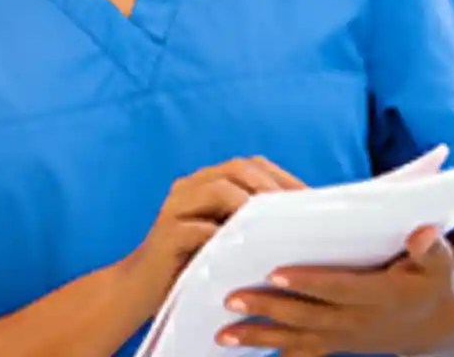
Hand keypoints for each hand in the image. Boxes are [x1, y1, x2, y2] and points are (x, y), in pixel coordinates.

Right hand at [126, 158, 305, 311]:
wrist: (142, 289)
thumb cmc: (195, 265)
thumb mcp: (227, 239)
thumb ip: (252, 223)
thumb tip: (306, 221)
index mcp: (205, 183)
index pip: (252, 165)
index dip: (283, 177)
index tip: (311, 201)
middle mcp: (188, 187)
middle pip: (237, 168)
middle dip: (271, 187)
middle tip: (296, 214)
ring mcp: (174, 208)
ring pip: (219, 189)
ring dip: (251, 206)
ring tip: (275, 229)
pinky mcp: (165, 235)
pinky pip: (199, 228)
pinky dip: (224, 237)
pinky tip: (245, 254)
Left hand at [217, 226, 453, 356]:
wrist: (435, 322)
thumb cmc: (431, 281)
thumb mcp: (440, 263)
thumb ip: (431, 249)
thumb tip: (423, 233)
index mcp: (379, 295)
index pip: (337, 287)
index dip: (308, 282)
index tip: (275, 273)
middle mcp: (356, 321)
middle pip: (305, 315)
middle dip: (268, 308)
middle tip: (230, 299)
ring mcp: (342, 337)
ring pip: (294, 338)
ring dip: (258, 337)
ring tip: (221, 335)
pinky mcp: (333, 344)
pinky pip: (298, 352)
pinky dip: (269, 351)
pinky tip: (235, 350)